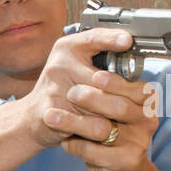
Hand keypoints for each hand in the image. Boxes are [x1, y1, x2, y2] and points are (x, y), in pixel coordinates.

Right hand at [21, 27, 133, 148]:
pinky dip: (100, 130)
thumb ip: (101, 60)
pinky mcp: (51, 111)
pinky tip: (107, 132)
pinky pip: (87, 122)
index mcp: (68, 48)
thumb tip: (136, 61)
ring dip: (113, 114)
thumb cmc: (62, 90)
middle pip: (103, 78)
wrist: (33, 117)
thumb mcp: (78, 66)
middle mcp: (60, 64)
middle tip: (138, 101)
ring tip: (123, 120)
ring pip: (98, 103)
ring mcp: (54, 88)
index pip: (93, 38)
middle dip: (122, 92)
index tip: (127, 40)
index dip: (111, 39)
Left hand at [44, 69, 158, 170]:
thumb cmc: (112, 128)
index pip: (134, 86)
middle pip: (120, 106)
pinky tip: (63, 141)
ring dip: (74, 122)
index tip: (95, 74)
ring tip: (51, 116)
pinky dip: (75, 145)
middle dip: (92, 98)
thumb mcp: (112, 103)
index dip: (115, 80)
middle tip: (70, 93)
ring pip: (103, 129)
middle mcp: (147, 120)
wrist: (118, 168)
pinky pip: (94, 152)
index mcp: (146, 100)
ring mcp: (138, 142)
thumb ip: (105, 84)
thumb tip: (87, 54)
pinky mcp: (125, 162)